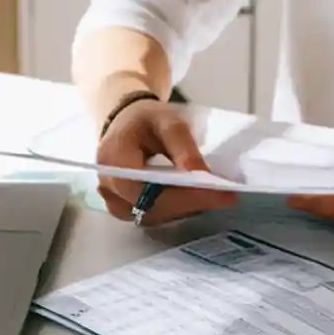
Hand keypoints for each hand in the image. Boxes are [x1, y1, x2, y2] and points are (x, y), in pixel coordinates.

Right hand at [96, 99, 236, 224]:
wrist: (125, 123)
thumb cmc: (144, 119)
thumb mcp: (167, 121)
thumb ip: (183, 146)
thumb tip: (200, 175)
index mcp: (113, 160)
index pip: (145, 189)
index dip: (180, 195)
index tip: (213, 191)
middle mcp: (108, 186)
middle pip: (151, 207)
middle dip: (190, 203)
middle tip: (224, 196)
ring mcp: (115, 201)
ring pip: (154, 215)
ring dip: (185, 208)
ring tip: (215, 197)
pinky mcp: (125, 208)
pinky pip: (153, 215)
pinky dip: (177, 209)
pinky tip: (198, 199)